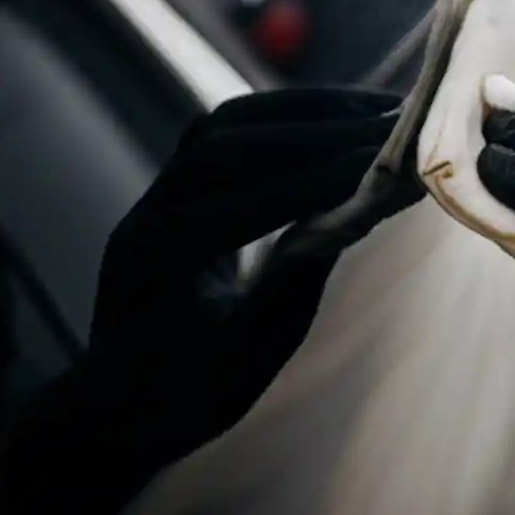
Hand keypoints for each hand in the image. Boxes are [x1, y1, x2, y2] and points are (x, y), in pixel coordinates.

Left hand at [2, 89, 416, 514]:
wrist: (119, 404)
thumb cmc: (186, 396)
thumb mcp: (250, 358)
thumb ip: (296, 282)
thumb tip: (356, 212)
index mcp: (158, 259)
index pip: (245, 199)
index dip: (320, 179)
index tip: (386, 163)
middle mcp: (148, 211)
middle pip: (230, 143)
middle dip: (319, 132)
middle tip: (395, 125)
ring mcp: (157, 193)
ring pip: (228, 124)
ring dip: (305, 112)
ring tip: (377, 111)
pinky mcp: (175, 184)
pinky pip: (228, 133)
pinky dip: (284, 121)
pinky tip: (337, 122)